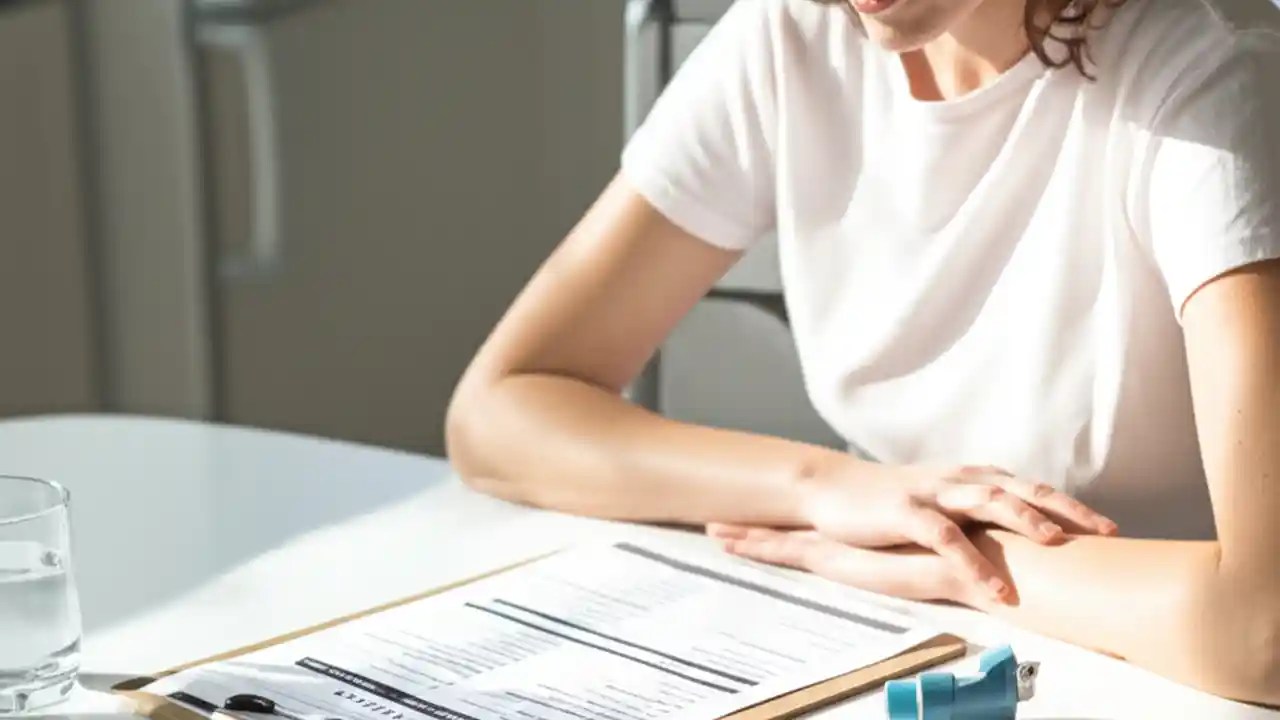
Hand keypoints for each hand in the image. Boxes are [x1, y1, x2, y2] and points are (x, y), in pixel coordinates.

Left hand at [708, 524, 1005, 608]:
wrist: (970, 555)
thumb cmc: (965, 558)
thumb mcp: (938, 554)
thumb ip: (928, 552)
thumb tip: (933, 559)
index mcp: (866, 537)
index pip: (820, 527)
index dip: (791, 520)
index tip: (765, 515)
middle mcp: (845, 538)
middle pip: (791, 527)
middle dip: (754, 523)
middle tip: (717, 520)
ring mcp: (836, 546)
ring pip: (778, 537)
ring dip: (744, 534)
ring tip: (710, 531)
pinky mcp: (835, 558)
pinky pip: (782, 551)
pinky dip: (753, 547)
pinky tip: (727, 545)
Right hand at [795, 460, 1117, 599]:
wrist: (832, 490)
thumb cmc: (890, 502)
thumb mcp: (941, 503)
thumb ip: (977, 513)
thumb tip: (1019, 538)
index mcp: (972, 478)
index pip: (1032, 489)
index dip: (1071, 506)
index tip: (1110, 528)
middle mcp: (959, 479)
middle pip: (1022, 489)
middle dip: (1066, 509)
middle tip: (1106, 531)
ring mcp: (933, 492)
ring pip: (988, 500)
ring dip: (1024, 520)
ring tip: (1056, 544)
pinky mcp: (905, 511)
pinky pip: (945, 536)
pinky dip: (971, 561)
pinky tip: (993, 586)